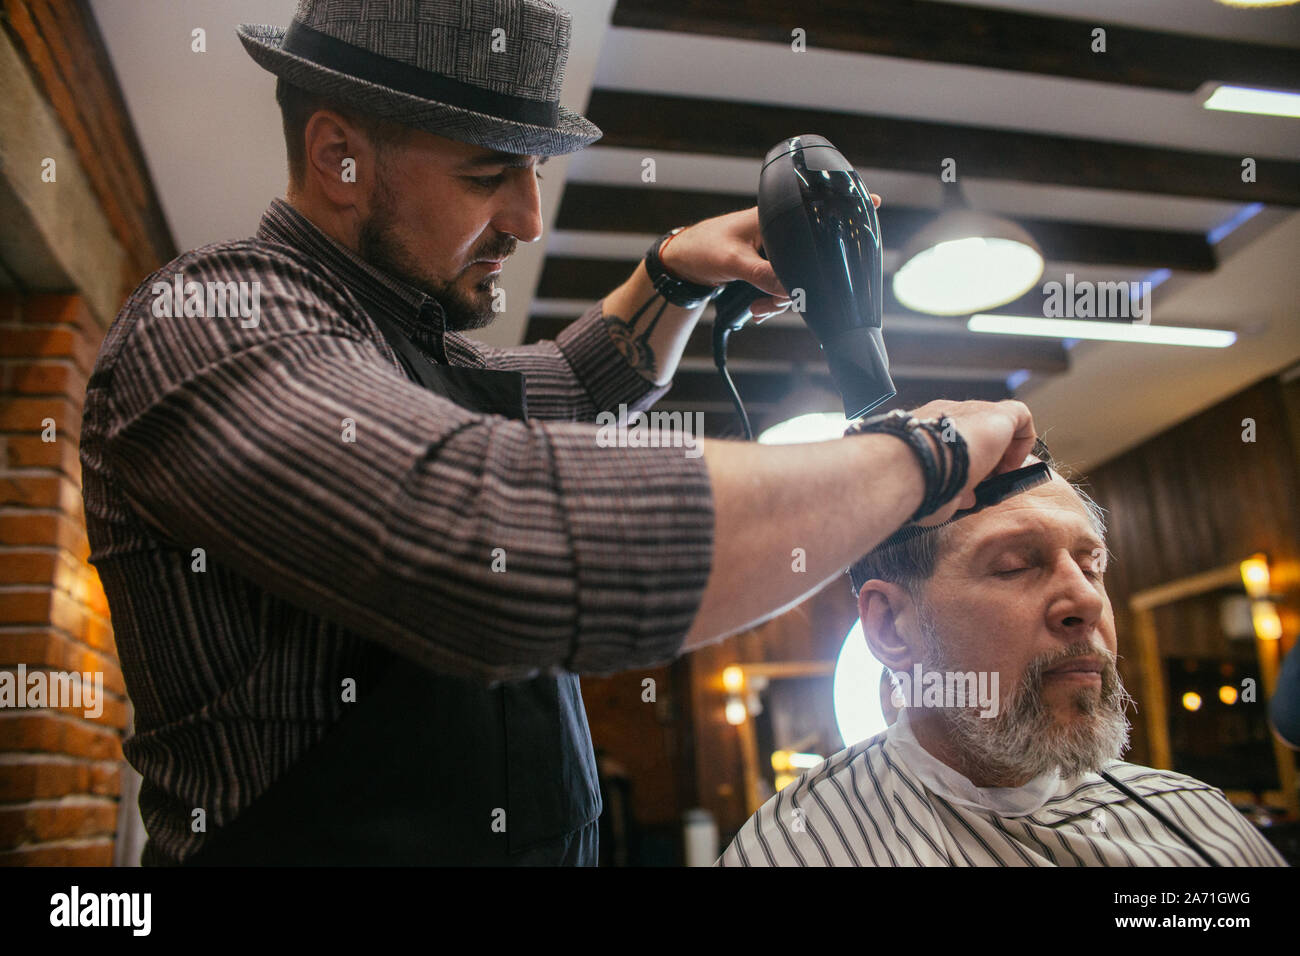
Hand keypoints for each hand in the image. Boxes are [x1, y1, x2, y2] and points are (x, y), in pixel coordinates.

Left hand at [660, 194, 882, 320]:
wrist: (678, 264)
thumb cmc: (701, 248)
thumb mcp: (732, 261)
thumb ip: (762, 274)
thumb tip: (791, 291)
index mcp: (772, 219)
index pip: (812, 210)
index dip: (843, 209)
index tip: (872, 202)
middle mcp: (777, 234)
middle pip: (808, 259)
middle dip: (797, 286)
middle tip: (770, 301)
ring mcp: (772, 253)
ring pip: (795, 279)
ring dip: (780, 300)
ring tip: (756, 307)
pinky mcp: (766, 269)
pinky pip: (781, 287)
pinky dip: (771, 302)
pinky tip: (756, 309)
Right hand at [902, 399, 1037, 526]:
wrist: (908, 465)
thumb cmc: (908, 483)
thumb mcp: (926, 486)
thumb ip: (945, 490)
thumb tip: (965, 498)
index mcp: (924, 428)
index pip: (950, 440)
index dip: (962, 465)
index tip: (962, 488)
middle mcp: (947, 414)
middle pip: (975, 433)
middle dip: (982, 462)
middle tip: (980, 486)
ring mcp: (971, 409)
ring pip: (996, 425)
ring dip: (1001, 454)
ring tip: (997, 479)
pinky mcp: (996, 412)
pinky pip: (1020, 418)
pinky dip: (1021, 443)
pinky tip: (1009, 467)